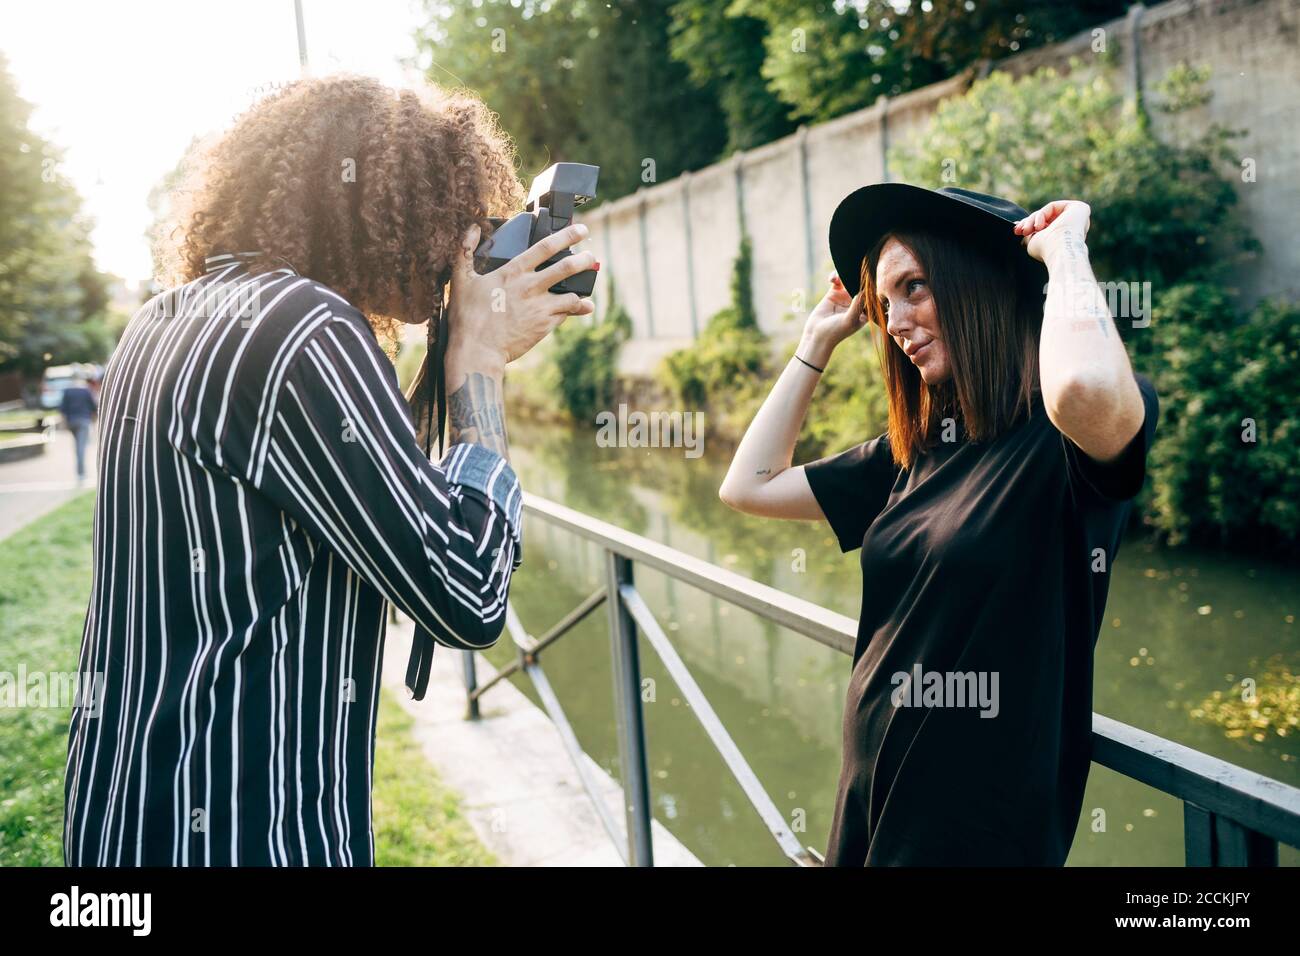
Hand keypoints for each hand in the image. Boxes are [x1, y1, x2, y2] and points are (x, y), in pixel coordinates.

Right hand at [446, 221, 597, 367]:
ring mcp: (540, 307)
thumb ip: (465, 251)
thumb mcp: (461, 279)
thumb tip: (471, 228)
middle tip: (591, 256)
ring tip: (587, 287)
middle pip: (567, 268)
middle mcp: (531, 287)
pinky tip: (581, 307)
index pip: (546, 247)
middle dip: (584, 260)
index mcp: (513, 271)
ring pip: (572, 294)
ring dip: (583, 289)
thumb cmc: (467, 316)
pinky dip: (575, 309)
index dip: (567, 236)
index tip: (580, 230)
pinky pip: (566, 314)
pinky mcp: (544, 326)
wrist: (477, 350)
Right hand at [799, 273, 866, 366]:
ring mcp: (845, 297)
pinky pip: (837, 280)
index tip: (871, 275)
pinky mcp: (833, 294)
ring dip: (846, 274)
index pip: (871, 295)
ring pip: (849, 280)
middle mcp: (856, 303)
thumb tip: (864, 291)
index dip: (871, 285)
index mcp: (864, 311)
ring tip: (840, 276)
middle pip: (861, 285)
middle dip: (859, 275)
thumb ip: (857, 306)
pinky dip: (835, 276)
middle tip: (858, 266)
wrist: (816, 336)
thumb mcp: (849, 320)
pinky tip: (832, 279)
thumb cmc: (835, 332)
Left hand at [1014, 200, 1090, 265]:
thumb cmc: (1047, 251)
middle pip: (1047, 218)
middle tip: (1017, 231)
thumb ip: (1030, 234)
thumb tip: (1022, 229)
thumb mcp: (1034, 241)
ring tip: (1025, 231)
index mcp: (1064, 238)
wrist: (1058, 251)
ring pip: (1048, 212)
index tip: (1016, 231)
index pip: (1046, 226)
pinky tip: (1038, 226)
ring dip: (1032, 220)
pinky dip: (1041, 214)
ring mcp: (1077, 218)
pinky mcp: (1079, 208)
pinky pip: (1053, 206)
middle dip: (1028, 222)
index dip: (1029, 225)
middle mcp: (1073, 228)